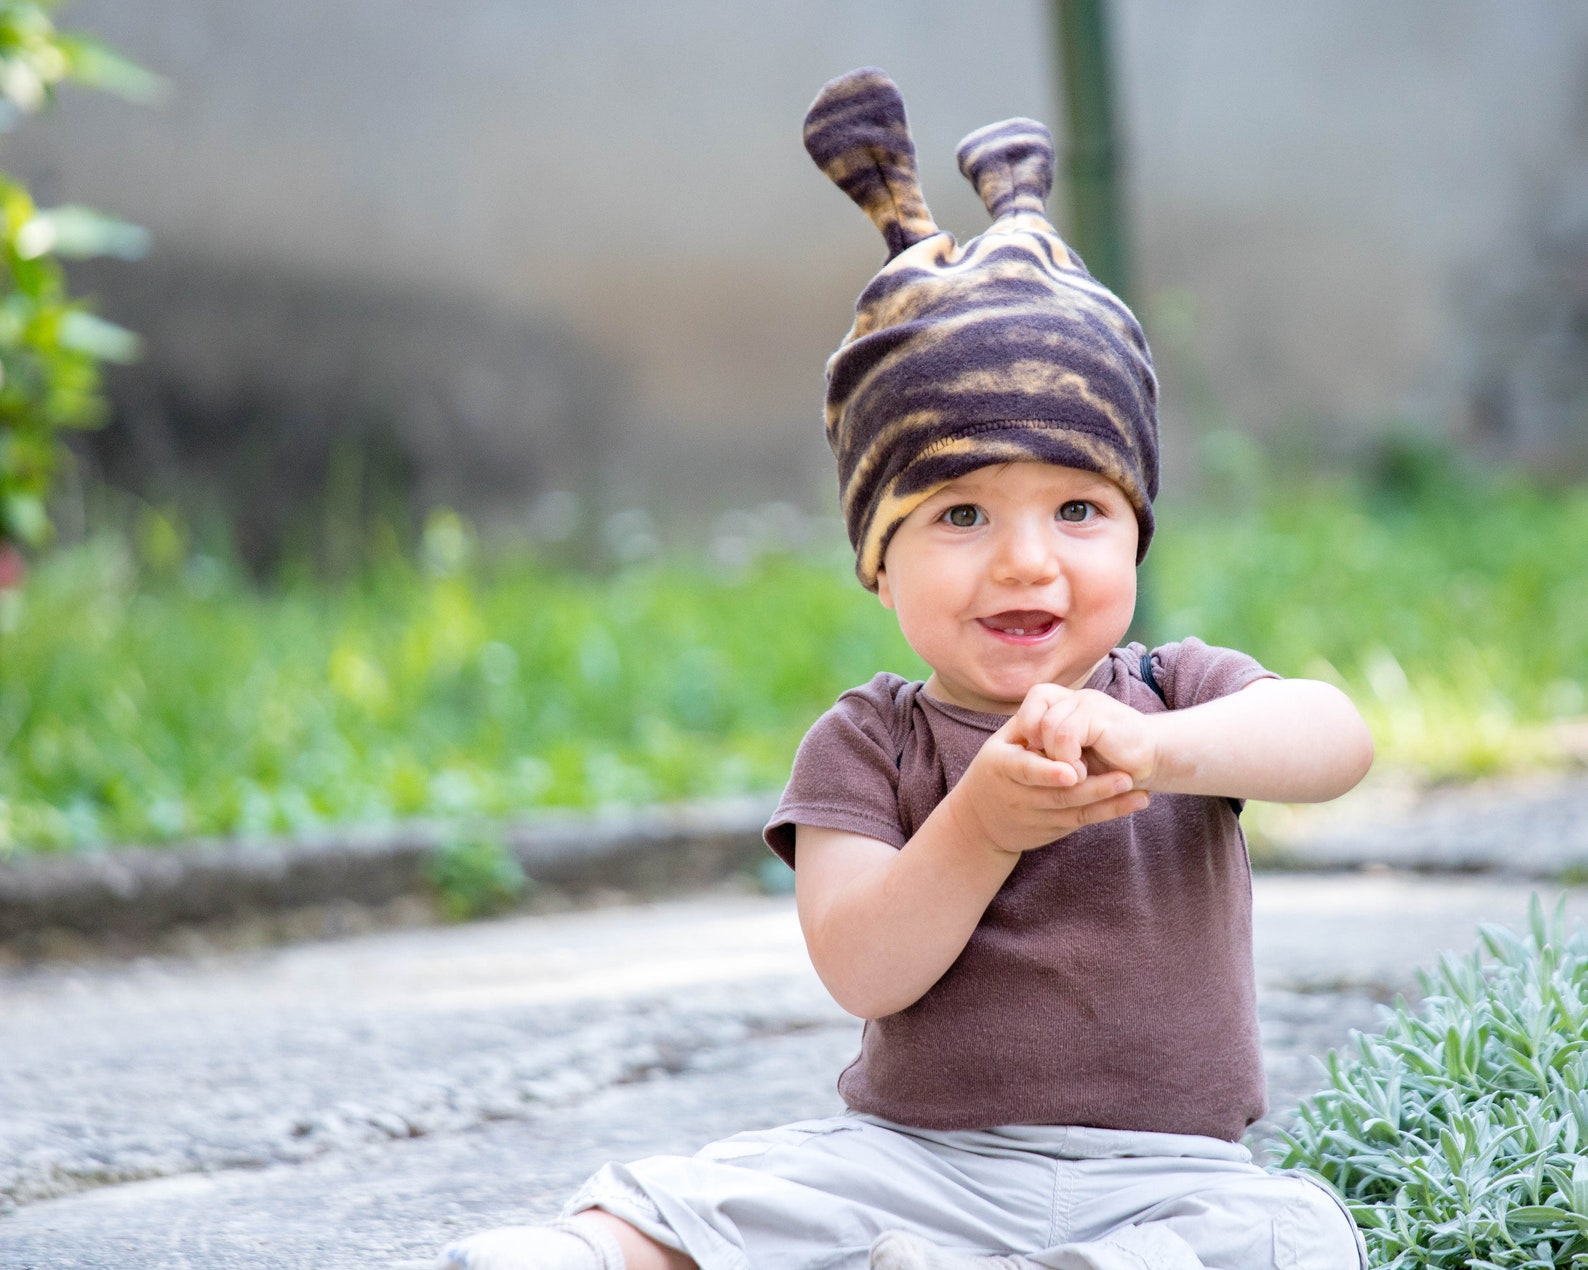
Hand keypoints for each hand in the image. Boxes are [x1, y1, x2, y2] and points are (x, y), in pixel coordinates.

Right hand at [945, 707, 1150, 855]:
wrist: (979, 823)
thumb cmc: (995, 771)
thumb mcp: (1000, 745)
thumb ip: (1028, 726)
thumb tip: (1058, 709)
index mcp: (1002, 768)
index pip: (1025, 770)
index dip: (1047, 773)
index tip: (1070, 772)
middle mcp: (1019, 797)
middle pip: (1059, 794)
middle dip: (1094, 787)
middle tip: (1125, 777)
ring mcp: (1036, 817)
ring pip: (1075, 811)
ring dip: (1109, 802)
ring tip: (1137, 791)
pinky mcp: (1052, 831)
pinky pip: (1082, 821)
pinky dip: (1109, 812)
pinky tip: (1134, 802)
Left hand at [1011, 683, 1160, 788]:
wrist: (1155, 760)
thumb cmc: (1113, 761)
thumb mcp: (1074, 753)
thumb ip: (1052, 745)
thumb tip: (1021, 751)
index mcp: (1069, 702)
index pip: (1034, 699)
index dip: (1028, 725)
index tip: (1037, 751)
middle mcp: (1077, 697)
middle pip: (1035, 711)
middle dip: (1037, 743)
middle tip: (1051, 765)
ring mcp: (1089, 703)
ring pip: (1048, 725)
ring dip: (1055, 756)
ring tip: (1071, 774)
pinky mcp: (1099, 716)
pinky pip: (1065, 733)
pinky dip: (1067, 758)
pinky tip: (1080, 773)